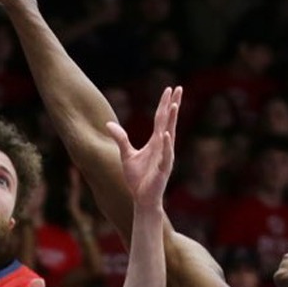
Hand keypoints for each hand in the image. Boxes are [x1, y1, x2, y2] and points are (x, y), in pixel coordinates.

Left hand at [107, 85, 178, 208]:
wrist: (142, 199)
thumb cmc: (137, 178)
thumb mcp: (126, 155)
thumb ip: (120, 138)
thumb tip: (108, 124)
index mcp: (156, 141)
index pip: (161, 118)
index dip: (165, 104)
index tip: (170, 89)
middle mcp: (163, 146)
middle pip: (169, 121)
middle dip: (173, 105)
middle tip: (179, 88)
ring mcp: (165, 156)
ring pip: (170, 135)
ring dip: (172, 120)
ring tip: (174, 105)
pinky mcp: (164, 169)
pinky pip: (166, 155)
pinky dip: (167, 145)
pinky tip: (167, 134)